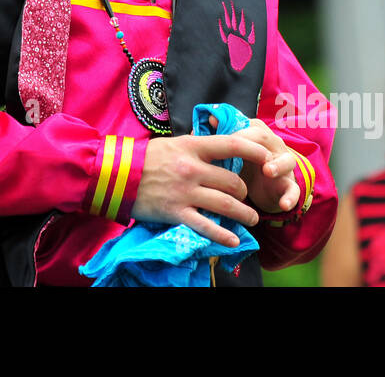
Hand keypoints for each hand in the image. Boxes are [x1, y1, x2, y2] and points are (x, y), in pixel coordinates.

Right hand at [132, 134, 263, 246]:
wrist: (117, 175)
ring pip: (225, 204)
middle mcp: (192, 169)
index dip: (254, 151)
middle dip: (244, 191)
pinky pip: (205, 225)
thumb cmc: (147, 157)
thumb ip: (197, 147)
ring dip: (244, 213)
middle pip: (232, 181)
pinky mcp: (176, 212)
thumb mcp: (174, 143)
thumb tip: (220, 148)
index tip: (267, 157)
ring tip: (251, 219)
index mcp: (192, 147)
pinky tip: (234, 240)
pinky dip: (223, 234)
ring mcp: (185, 192)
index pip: (231, 145)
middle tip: (246, 196)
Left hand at [223, 116, 299, 215]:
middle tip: (239, 153)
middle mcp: (274, 145)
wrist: (259, 189)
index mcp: (258, 133)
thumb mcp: (231, 151)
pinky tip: (283, 205)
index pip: (248, 126)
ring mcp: (284, 165)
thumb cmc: (243, 163)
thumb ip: (220, 136)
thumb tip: (210, 118)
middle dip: (253, 145)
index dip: (235, 132)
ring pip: (287, 161)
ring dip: (278, 165)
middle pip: (266, 138)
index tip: (221, 139)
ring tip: (268, 171)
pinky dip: (290, 198)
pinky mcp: (289, 185)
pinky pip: (294, 190)